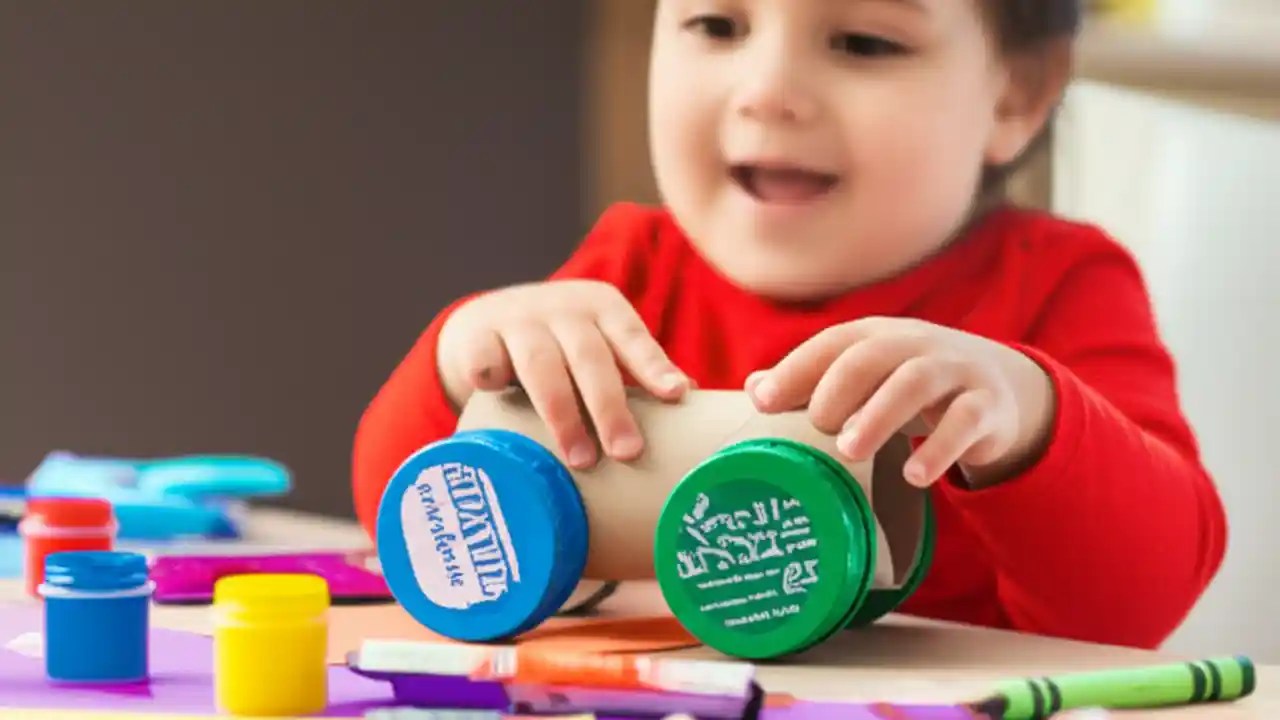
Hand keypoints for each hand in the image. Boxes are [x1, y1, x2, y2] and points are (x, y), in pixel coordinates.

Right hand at [437, 280, 691, 468]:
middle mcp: (562, 308)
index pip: (632, 336)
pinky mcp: (476, 336)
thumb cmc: (560, 343)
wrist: (484, 321)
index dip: (652, 365)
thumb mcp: (599, 341)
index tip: (674, 395)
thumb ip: (636, 366)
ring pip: (541, 364)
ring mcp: (517, 320)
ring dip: (561, 412)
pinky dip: (489, 373)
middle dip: (610, 406)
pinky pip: (484, 357)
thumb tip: (693, 397)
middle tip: (627, 452)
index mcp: (602, 308)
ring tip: (580, 457)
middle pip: (590, 356)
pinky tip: (494, 393)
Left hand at [745, 317, 1053, 488]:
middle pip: (872, 355)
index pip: (833, 343)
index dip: (797, 369)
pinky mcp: (987, 404)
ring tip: (850, 451)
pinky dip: (939, 448)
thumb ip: (813, 383)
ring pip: (917, 382)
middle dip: (838, 389)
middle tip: (818, 427)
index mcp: (879, 336)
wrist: (997, 390)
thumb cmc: (909, 387)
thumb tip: (753, 388)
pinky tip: (913, 475)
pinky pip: (965, 420)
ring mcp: (955, 370)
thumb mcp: (866, 379)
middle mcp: (916, 345)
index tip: (763, 402)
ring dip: (880, 415)